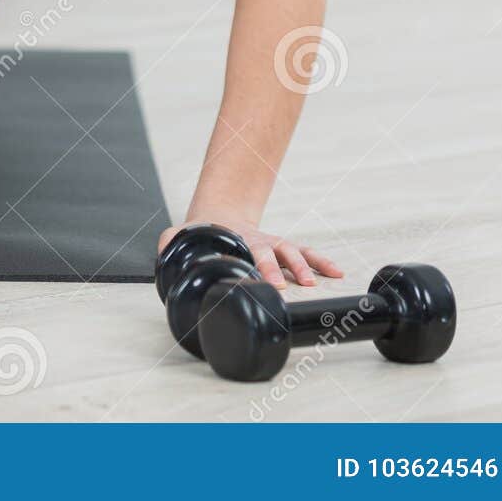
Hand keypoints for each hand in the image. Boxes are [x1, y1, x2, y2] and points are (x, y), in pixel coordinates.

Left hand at [158, 210, 342, 290]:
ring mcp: (273, 245)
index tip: (258, 278)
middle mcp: (258, 243)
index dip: (252, 265)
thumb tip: (164, 251)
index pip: (245, 253)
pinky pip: (307, 253)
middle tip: (283, 283)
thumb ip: (171, 241)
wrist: (220, 217)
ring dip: (304, 265)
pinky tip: (337, 272)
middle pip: (270, 252)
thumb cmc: (203, 234)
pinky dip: (322, 261)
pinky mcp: (285, 249)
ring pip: (292, 251)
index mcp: (236, 241)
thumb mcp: (182, 233)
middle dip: (277, 267)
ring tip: (315, 281)